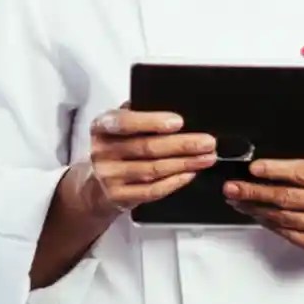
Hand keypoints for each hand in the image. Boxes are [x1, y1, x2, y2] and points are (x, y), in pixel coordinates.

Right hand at [81, 104, 216, 216]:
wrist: (96, 185)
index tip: (178, 122)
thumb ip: (137, 114)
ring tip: (207, 157)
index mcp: (101, 127)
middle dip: (182, 145)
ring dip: (185, 163)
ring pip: (153, 170)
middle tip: (207, 142)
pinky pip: (152, 191)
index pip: (124, 122)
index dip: (151, 122)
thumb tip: (170, 105)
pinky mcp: (119, 197)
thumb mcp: (118, 125)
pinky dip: (174, 182)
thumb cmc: (116, 147)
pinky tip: (189, 174)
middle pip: (146, 147)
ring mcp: (109, 176)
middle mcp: (101, 151)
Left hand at [223, 159, 303, 256]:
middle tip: (232, 187)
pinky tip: (253, 213)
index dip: (275, 170)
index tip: (252, 168)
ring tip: (236, 199)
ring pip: (284, 217)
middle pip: (288, 197)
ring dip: (255, 208)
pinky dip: (266, 222)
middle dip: (255, 192)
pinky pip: (287, 232)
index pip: (303, 173)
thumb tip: (261, 169)